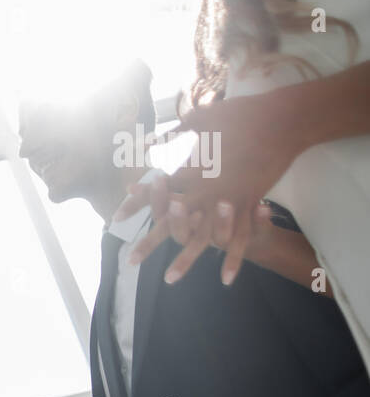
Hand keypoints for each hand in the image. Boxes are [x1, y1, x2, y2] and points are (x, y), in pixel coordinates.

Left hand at [118, 93, 303, 285]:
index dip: (137, 204)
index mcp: (191, 172)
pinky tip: (224, 279)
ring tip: (168, 280)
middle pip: (171, 222)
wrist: (280, 121)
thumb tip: (148, 141)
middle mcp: (205, 191)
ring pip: (202, 237)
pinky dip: (233, 258)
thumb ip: (175, 134)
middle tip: (130, 260)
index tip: (116, 217)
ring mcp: (228, 201)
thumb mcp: (202, 120)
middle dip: (150, 241)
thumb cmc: (239, 116)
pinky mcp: (250, 206)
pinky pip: (241, 238)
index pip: (156, 191)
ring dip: (185, 259)